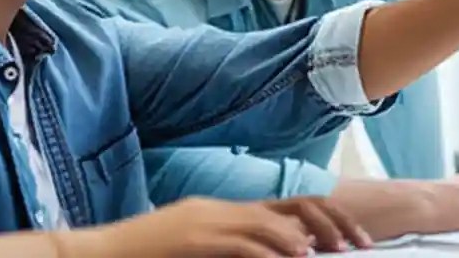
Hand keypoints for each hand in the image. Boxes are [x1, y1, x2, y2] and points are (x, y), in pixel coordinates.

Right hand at [73, 196, 371, 257]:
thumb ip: (229, 248)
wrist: (102, 252)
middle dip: (327, 223)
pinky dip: (271, 248)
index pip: (283, 206)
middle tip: (356, 245)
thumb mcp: (194, 247)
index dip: (321, 220)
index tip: (349, 240)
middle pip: (287, 206)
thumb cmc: (146, 254)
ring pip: (268, 220)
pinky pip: (242, 241)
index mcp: (221, 211)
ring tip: (334, 251)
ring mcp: (206, 221)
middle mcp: (219, 209)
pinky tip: (294, 257)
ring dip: (306, 236)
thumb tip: (264, 254)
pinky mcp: (195, 238)